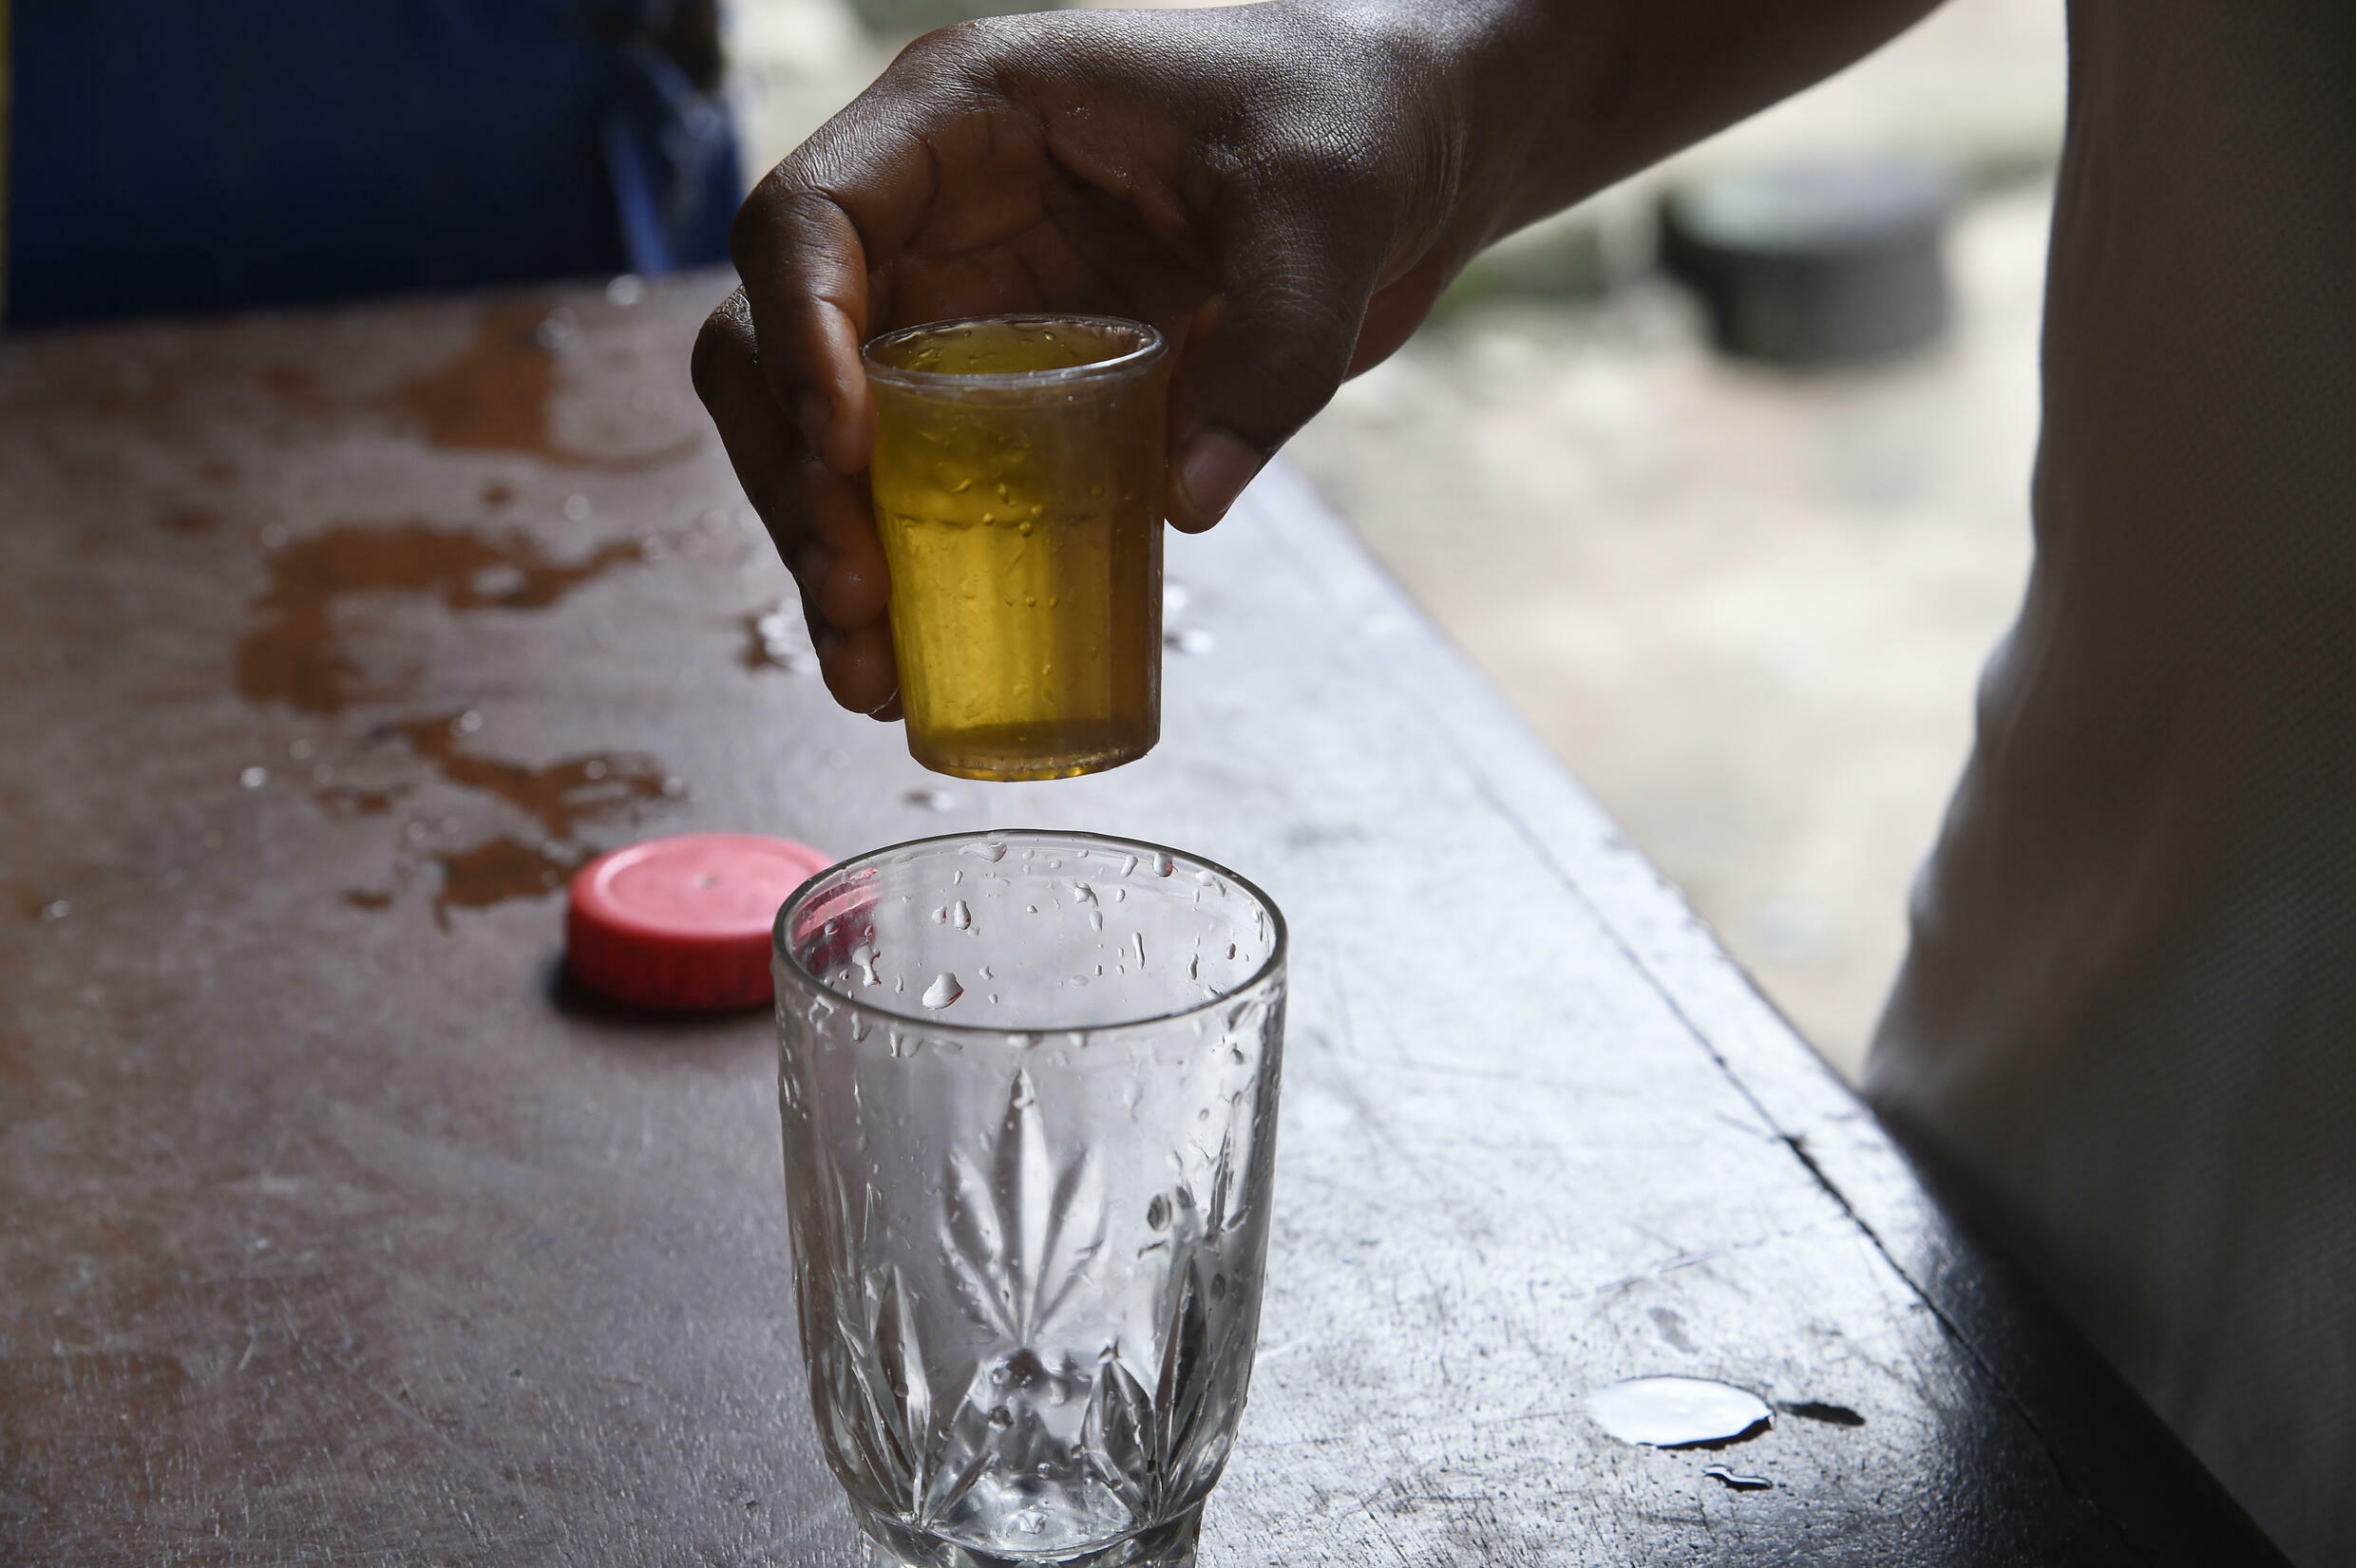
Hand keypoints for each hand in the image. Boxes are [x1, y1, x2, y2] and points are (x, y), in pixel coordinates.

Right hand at [692, 2, 1486, 715]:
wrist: (1403, 142)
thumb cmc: (1350, 123)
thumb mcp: (1326, 212)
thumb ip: (1277, 346)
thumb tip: (1184, 510)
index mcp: (966, 119)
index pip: (809, 219)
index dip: (796, 336)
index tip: (849, 451)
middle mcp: (932, 214)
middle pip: (774, 345)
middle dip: (797, 480)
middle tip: (857, 600)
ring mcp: (959, 305)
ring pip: (824, 433)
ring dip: (825, 552)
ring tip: (869, 677)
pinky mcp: (1005, 390)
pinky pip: (914, 483)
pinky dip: (901, 574)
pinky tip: (910, 669)